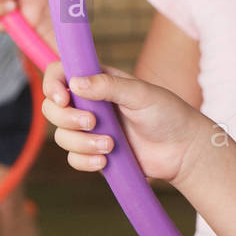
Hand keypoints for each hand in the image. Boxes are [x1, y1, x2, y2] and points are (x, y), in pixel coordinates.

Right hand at [41, 60, 209, 182]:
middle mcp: (90, 104)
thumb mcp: (141, 94)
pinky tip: (105, 161)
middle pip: (52, 109)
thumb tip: (75, 83)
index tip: (63, 98)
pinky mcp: (95, 152)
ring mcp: (91, 130)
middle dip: (66, 119)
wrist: (183, 149)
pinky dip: (85, 161)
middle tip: (93, 123)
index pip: (60, 73)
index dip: (52, 84)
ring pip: (62, 136)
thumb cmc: (168, 114)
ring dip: (81, 143)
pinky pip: (73, 158)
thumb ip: (109, 86)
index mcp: (99, 81)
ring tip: (111, 145)